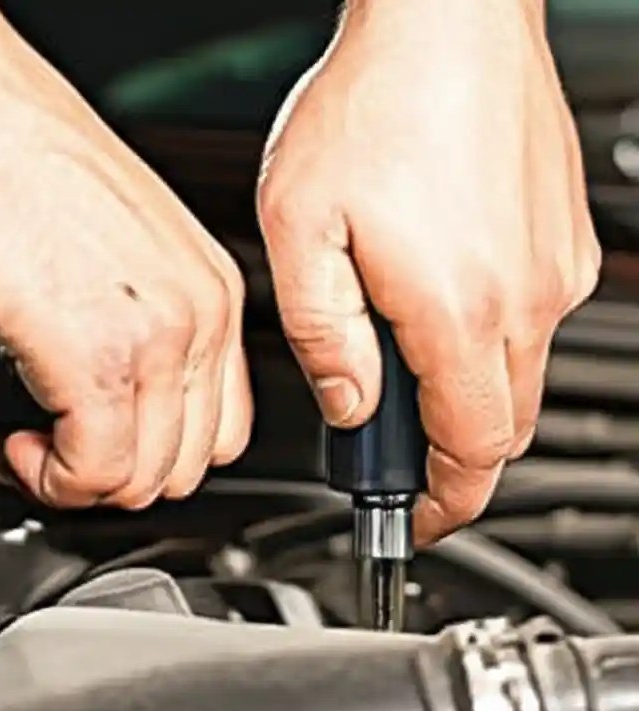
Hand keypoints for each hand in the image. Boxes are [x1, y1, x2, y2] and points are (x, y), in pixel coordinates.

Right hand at [0, 2, 252, 508]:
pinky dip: (48, 480)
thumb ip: (131, 317)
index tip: (92, 441)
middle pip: (183, 466)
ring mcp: (155, 338)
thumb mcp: (110, 243)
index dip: (148, 454)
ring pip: (141, 482)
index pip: (218, 428)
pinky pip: (91, 472)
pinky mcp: (93, 358)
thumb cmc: (11, 158)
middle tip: (51, 450)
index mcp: (209, 288)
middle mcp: (198, 314)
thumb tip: (99, 387)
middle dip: (110, 477)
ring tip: (27, 445)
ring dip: (76, 482)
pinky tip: (14, 444)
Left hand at [257, 0, 600, 542]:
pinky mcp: (560, 233)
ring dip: (457, 383)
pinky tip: (423, 285)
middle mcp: (526, 295)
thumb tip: (348, 402)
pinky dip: (479, 330)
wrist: (446, 17)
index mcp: (459, 310)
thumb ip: (322, 335)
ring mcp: (554, 262)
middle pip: (500, 422)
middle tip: (378, 431)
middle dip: (442, 447)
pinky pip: (527, 313)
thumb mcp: (301, 230)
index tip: (412, 512)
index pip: (471, 450)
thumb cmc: (372, 104)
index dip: (440, 498)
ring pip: (515, 369)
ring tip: (386, 343)